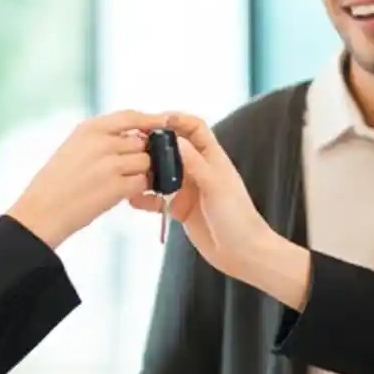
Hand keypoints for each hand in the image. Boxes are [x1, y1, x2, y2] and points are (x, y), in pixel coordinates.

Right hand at [8, 110, 167, 247]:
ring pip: (145, 162)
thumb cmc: (57, 181)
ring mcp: (111, 165)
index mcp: (90, 129)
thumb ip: (103, 137)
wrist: (43, 210)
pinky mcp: (117, 187)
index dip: (150, 120)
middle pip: (141, 142)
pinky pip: (143, 182)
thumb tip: (136, 136)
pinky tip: (125, 193)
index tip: (162, 123)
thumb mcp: (74, 146)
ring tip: (122, 182)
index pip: (129, 116)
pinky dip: (139, 189)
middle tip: (127, 168)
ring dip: (141, 173)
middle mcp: (101, 142)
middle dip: (140, 154)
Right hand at [131, 114, 310, 308]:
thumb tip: (175, 138)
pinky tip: (135, 200)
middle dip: (154, 145)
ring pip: (163, 172)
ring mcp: (189, 189)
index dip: (177, 120)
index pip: (194, 128)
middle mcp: (199, 170)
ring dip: (147, 171)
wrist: (242, 254)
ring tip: (131, 173)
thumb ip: (195, 163)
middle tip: (133, 146)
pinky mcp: (180, 208)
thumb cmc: (237, 218)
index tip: (155, 121)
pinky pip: (158, 198)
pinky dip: (146, 197)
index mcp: (212, 158)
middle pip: (173, 147)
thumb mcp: (216, 186)